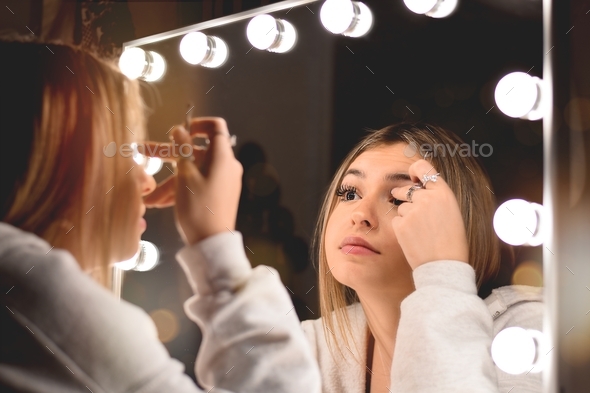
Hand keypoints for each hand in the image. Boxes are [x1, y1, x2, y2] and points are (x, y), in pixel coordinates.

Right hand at [143, 117, 242, 244]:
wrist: (212, 244)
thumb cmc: (199, 207)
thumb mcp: (185, 177)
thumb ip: (182, 150)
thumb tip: (179, 129)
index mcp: (222, 157)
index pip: (215, 127)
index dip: (197, 124)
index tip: (179, 130)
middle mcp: (225, 166)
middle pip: (196, 151)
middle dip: (169, 154)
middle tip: (144, 152)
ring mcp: (222, 181)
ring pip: (193, 171)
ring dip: (169, 179)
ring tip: (148, 192)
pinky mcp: (217, 195)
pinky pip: (197, 184)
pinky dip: (180, 189)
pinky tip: (159, 202)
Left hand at [390, 159, 467, 269]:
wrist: (444, 265)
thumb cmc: (452, 242)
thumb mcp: (451, 212)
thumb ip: (436, 197)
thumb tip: (417, 187)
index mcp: (443, 193)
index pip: (422, 167)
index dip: (414, 171)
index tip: (412, 179)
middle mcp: (427, 198)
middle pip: (407, 189)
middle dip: (405, 197)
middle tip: (415, 214)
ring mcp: (412, 211)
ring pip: (401, 207)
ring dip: (406, 216)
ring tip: (421, 232)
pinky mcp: (400, 224)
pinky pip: (396, 220)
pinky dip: (401, 228)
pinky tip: (414, 238)